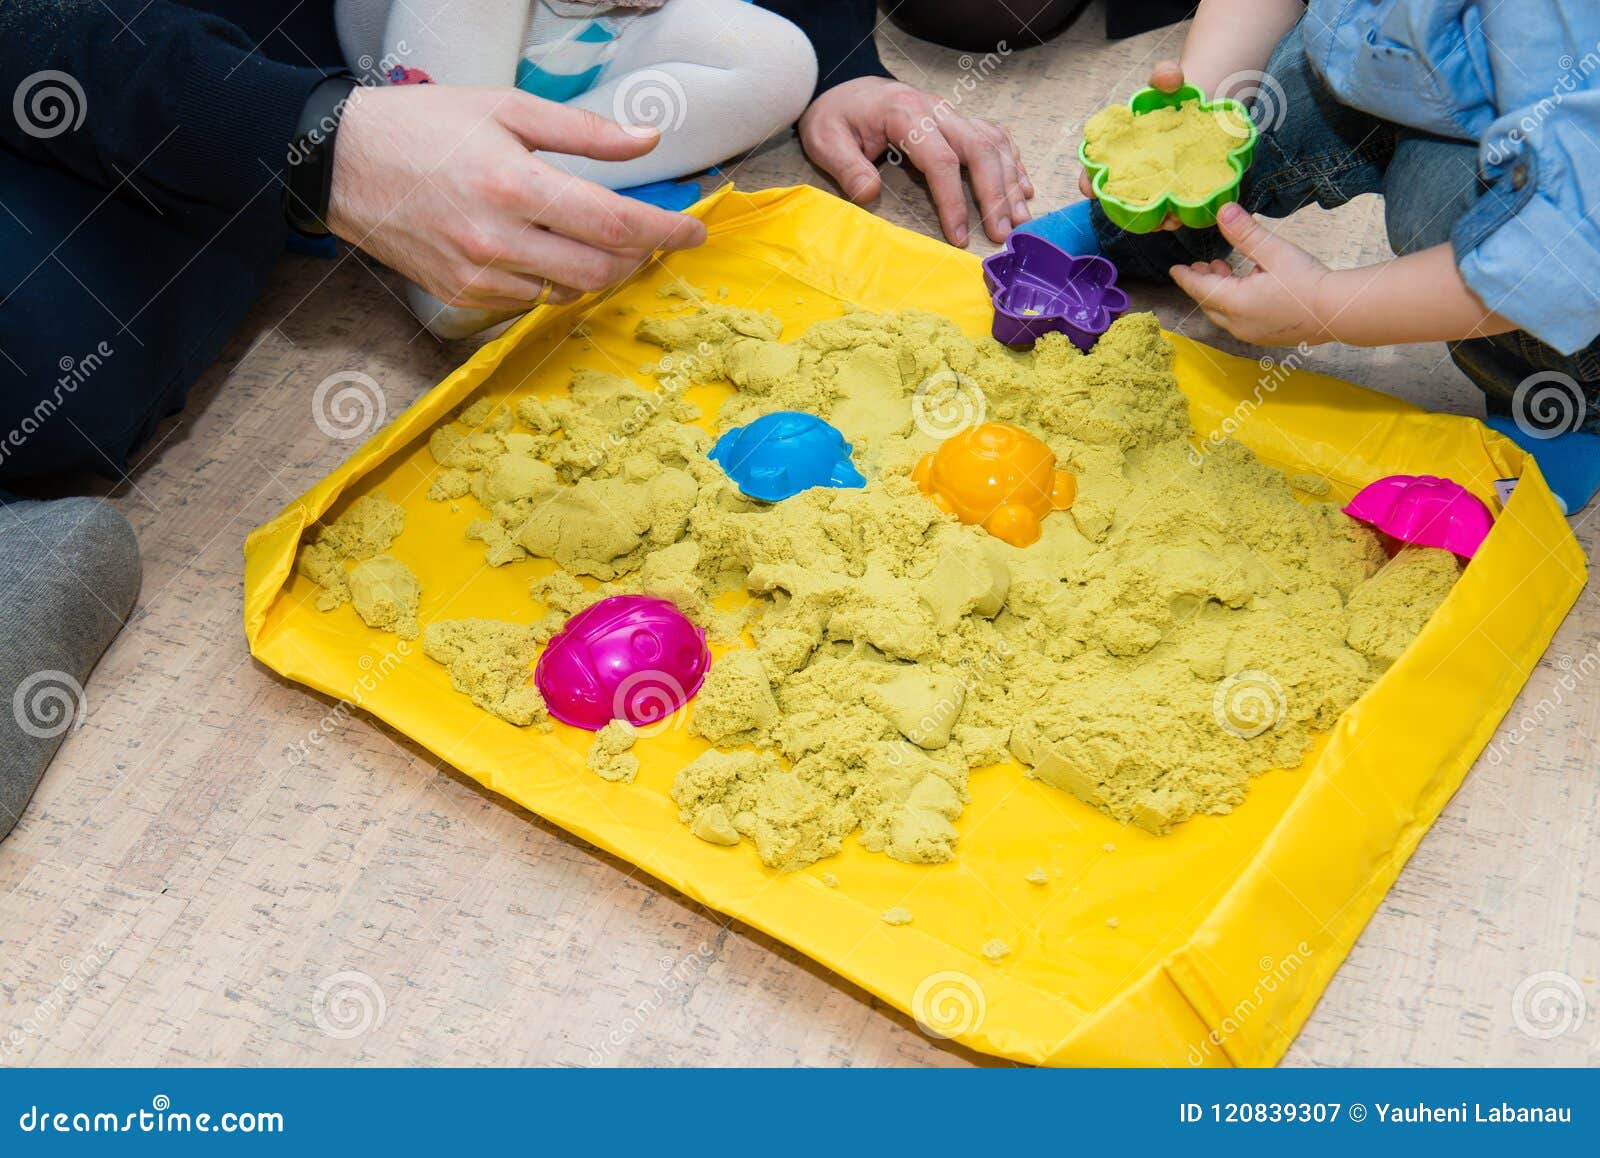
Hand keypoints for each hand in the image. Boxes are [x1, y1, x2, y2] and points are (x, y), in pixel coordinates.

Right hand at [327, 85, 706, 310]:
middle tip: (647, 234)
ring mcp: (480, 276)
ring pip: (571, 291)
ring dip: (596, 269)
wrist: (341, 164)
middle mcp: (499, 238)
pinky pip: (533, 301)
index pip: (613, 224)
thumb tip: (648, 139)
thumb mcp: (507, 109)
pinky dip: (553, 280)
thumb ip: (585, 132)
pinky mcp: (463, 297)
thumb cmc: (425, 127)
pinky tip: (541, 249)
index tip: (694, 231)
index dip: (664, 232)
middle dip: (637, 256)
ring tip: (588, 235)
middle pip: (602, 270)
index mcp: (515, 184)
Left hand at [797, 76, 1033, 246]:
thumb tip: (870, 195)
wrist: (846, 89)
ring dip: (1011, 181)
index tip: (958, 236)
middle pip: (978, 148)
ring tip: (1021, 218)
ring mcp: (950, 112)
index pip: (940, 160)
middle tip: (1002, 233)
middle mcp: (935, 109)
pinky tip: (1023, 188)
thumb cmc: (836, 118)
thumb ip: (847, 167)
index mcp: (904, 114)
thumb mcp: (825, 141)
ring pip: (992, 142)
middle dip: (994, 193)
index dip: (953, 200)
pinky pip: (994, 135)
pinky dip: (1013, 161)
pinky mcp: (957, 119)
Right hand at [1078, 61, 1187, 230]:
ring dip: (1158, 220)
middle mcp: (1134, 176)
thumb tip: (1167, 77)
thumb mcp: (1170, 81)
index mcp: (1118, 153)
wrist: (1209, 108)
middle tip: (1136, 208)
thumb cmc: (1178, 98)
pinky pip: (1177, 212)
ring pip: (1149, 214)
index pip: (1093, 173)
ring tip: (1171, 217)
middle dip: (1129, 211)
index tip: (1091, 189)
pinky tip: (1194, 209)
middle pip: (1121, 202)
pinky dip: (1184, 214)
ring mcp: (1157, 189)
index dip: (1089, 183)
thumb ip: (1165, 75)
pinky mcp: (1182, 195)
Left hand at [1168, 204, 1334, 345]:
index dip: (1186, 277)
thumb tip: (1222, 210)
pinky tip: (1250, 287)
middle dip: (1203, 283)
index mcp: (1235, 303)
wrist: (1339, 312)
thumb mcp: (1273, 252)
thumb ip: (1245, 233)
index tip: (1174, 269)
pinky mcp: (1268, 336)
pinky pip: (1241, 320)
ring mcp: (1253, 333)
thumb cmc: (1306, 281)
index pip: (1200, 289)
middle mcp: (1239, 324)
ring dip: (1220, 292)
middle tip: (1202, 265)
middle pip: (1210, 303)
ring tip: (1224, 270)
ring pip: (1225, 313)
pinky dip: (1236, 303)